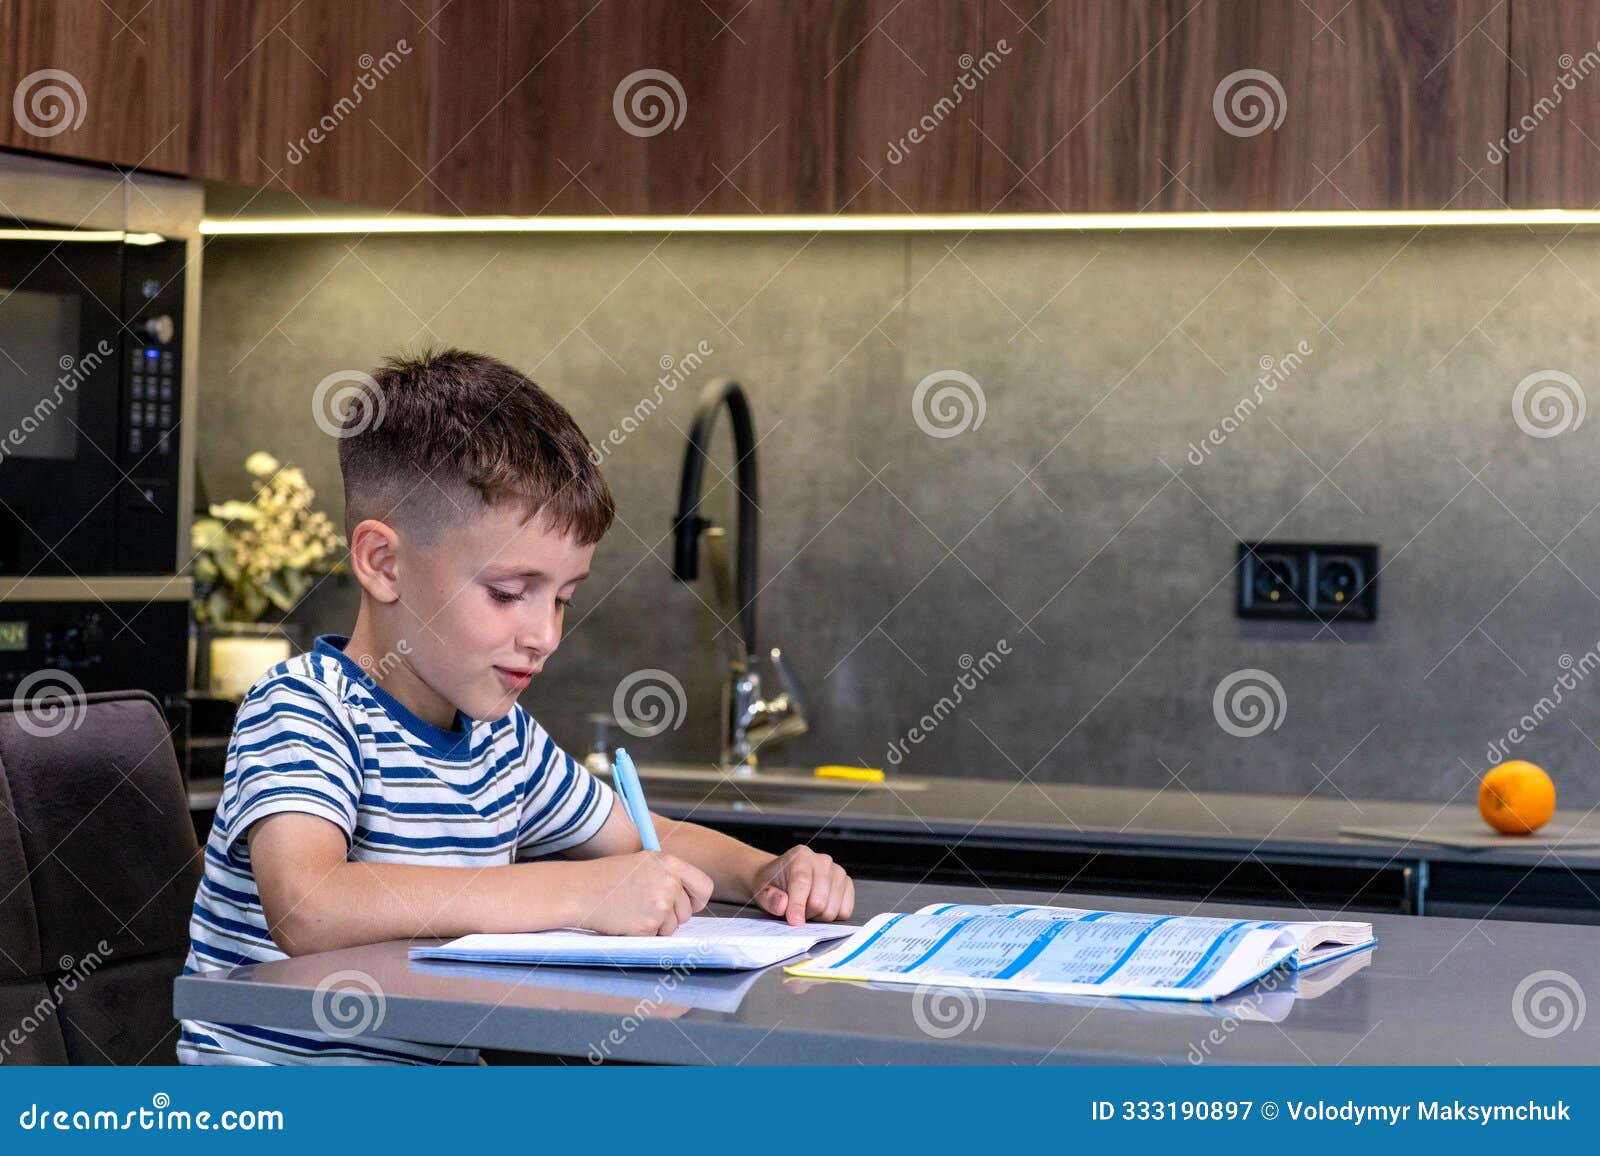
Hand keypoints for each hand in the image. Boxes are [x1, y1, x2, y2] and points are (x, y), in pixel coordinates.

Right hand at [573, 851, 713, 935]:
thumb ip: (667, 875)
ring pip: (671, 927)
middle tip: (644, 907)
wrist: (580, 890)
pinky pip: (655, 937)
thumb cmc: (607, 877)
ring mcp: (660, 905)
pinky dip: (641, 934)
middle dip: (670, 916)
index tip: (689, 905)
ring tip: (631, 911)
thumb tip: (688, 898)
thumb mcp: (642, 864)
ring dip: (654, 926)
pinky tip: (625, 920)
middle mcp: (669, 883)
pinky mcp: (648, 925)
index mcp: (670, 863)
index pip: (704, 886)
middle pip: (686, 912)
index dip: (696, 899)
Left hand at [749, 846, 853, 924]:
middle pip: (819, 901)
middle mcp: (822, 861)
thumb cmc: (773, 884)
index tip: (794, 921)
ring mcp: (837, 872)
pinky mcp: (847, 884)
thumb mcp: (762, 890)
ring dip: (817, 917)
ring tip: (806, 907)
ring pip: (832, 909)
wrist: (782, 878)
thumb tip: (782, 905)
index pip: (802, 882)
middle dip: (805, 913)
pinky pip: (845, 911)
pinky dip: (831, 916)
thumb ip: (770, 898)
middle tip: (794, 911)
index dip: (798, 906)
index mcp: (800, 856)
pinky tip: (820, 908)